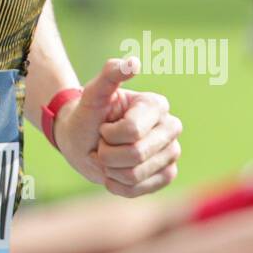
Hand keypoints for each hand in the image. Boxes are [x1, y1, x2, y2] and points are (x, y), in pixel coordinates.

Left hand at [53, 57, 181, 195]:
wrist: (80, 139)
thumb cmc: (86, 114)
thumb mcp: (92, 93)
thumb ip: (109, 74)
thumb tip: (133, 62)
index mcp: (157, 104)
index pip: (132, 132)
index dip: (108, 134)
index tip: (103, 126)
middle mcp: (170, 127)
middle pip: (136, 155)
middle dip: (107, 153)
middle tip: (102, 143)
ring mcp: (172, 152)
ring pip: (136, 175)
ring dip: (111, 169)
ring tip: (108, 156)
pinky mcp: (167, 174)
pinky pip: (140, 190)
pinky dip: (118, 185)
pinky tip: (114, 172)